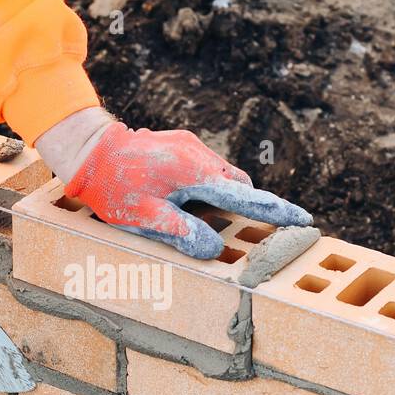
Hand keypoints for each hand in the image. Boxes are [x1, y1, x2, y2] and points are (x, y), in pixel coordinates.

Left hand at [37, 110, 311, 258]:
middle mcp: (201, 156)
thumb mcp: (147, 219)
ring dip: (218, 196)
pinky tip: (176, 196)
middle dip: (239, 208)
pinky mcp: (182, 142)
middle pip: (238, 186)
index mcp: (197, 175)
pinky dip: (204, 184)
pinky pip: (206, 167)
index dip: (276, 212)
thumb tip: (214, 251)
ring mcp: (192, 146)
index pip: (247, 198)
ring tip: (186, 212)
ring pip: (223, 176)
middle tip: (221, 229)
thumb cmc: (116, 188)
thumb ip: (183, 234)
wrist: (91, 150)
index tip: (303, 219)